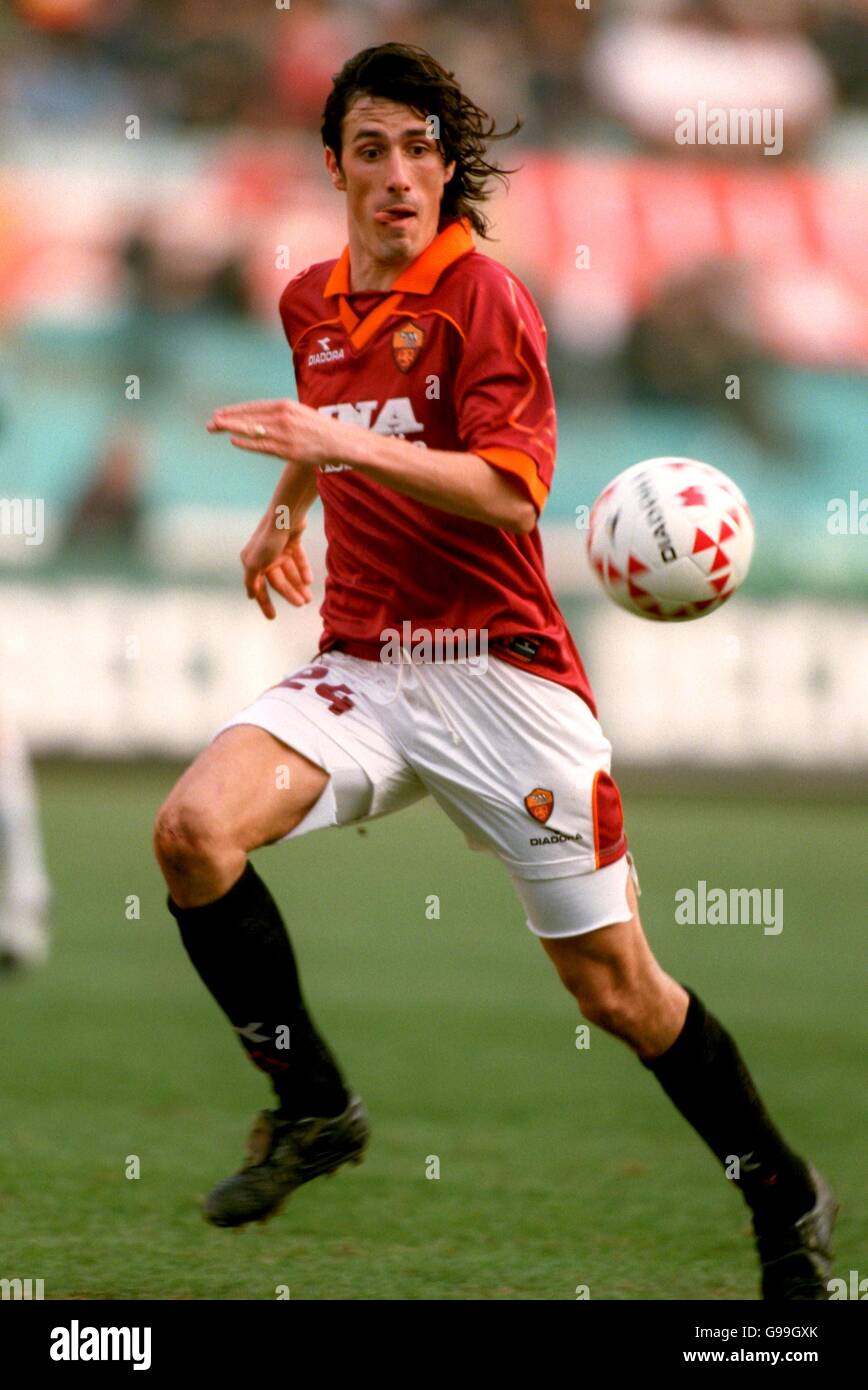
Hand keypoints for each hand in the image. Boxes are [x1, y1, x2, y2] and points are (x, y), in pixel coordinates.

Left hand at [207, 398, 335, 466]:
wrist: (337, 441)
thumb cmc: (318, 428)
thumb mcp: (298, 412)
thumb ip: (280, 413)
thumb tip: (262, 416)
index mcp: (284, 405)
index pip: (253, 407)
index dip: (235, 410)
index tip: (220, 412)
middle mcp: (281, 417)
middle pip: (248, 417)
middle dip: (227, 419)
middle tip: (210, 422)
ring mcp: (282, 434)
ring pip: (251, 430)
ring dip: (232, 429)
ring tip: (216, 428)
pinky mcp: (285, 449)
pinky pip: (260, 445)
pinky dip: (246, 443)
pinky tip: (234, 440)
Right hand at [240, 515, 312, 619]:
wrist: (285, 514)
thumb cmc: (268, 540)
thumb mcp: (255, 563)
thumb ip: (252, 581)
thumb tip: (250, 596)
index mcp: (252, 562)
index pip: (260, 587)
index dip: (265, 603)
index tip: (272, 618)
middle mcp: (263, 556)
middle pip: (278, 580)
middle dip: (289, 593)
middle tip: (301, 605)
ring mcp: (278, 548)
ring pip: (289, 572)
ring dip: (298, 585)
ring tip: (309, 598)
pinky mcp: (291, 541)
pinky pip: (298, 559)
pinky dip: (303, 569)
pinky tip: (309, 581)